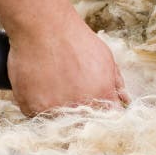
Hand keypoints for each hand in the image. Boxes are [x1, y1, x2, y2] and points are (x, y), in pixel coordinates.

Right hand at [7, 12, 127, 115]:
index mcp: (102, 97)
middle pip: (82, 126)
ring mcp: (53, 110)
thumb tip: (124, 100)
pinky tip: (41, 86)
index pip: (108, 120)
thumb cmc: (75, 40)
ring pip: (58, 123)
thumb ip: (116, 83)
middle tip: (72, 94)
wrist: (44, 28)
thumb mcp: (106, 58)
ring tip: (55, 87)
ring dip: (58, 111)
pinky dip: (39, 105)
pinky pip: (37, 116)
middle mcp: (78, 108)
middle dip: (81, 115)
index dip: (104, 116)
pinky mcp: (31, 109)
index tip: (98, 111)